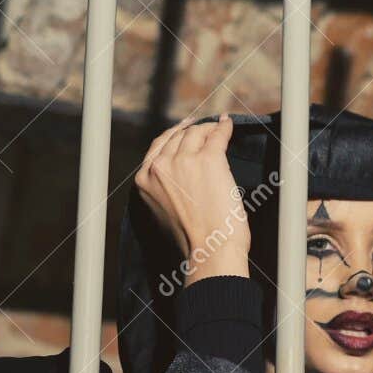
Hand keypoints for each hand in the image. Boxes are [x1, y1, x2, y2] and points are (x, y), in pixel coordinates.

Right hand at [134, 114, 248, 283]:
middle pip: (177, 137)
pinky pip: (217, 135)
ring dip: (208, 130)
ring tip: (219, 128)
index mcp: (144, 180)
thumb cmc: (192, 240)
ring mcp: (183, 161)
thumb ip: (164, 191)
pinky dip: (224, 127)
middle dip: (192, 131)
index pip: (158, 147)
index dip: (173, 136)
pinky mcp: (209, 159)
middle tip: (205, 129)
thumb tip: (179, 178)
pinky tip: (228, 124)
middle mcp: (160, 167)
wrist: (210, 248)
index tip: (184, 130)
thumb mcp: (163, 213)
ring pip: (196, 133)